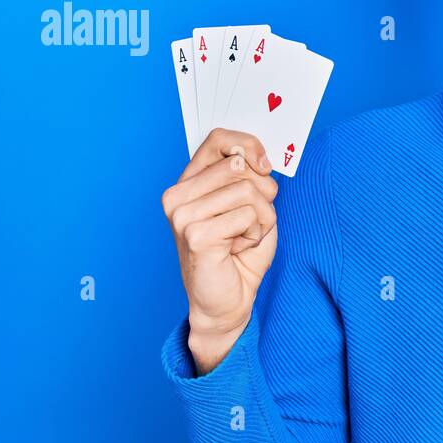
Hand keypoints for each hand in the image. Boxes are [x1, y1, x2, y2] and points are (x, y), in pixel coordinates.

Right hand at [161, 128, 279, 373]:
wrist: (226, 303)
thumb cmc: (239, 254)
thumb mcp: (251, 206)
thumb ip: (249, 177)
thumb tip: (257, 158)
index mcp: (188, 183)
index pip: (218, 140)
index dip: (248, 146)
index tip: (264, 165)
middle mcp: (178, 196)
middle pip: (240, 167)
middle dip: (262, 195)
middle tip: (250, 223)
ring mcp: (182, 215)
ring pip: (249, 191)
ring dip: (262, 219)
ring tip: (243, 239)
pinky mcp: (196, 234)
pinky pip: (249, 215)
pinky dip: (256, 234)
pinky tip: (237, 250)